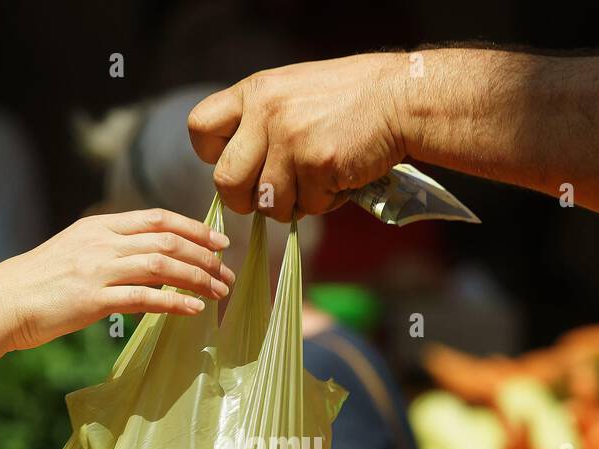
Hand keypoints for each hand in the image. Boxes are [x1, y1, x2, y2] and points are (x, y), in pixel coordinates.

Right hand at [0, 209, 234, 351]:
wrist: (2, 303)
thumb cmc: (37, 284)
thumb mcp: (74, 253)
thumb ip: (108, 251)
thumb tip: (145, 260)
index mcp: (98, 227)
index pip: (157, 218)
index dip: (193, 227)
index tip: (218, 241)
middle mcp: (102, 242)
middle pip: (167, 240)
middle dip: (204, 255)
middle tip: (227, 272)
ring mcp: (99, 270)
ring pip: (163, 265)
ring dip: (198, 278)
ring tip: (220, 291)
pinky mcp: (94, 299)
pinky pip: (146, 297)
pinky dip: (175, 302)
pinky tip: (194, 310)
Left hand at [187, 53, 409, 221]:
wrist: (399, 97)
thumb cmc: (347, 99)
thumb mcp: (291, 93)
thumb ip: (260, 122)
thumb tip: (238, 171)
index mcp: (255, 91)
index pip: (200, 127)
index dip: (213, 155)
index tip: (238, 162)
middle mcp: (266, 113)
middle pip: (225, 180)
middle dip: (243, 200)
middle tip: (265, 199)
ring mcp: (291, 140)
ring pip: (268, 202)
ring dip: (291, 205)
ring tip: (314, 183)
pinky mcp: (318, 164)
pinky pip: (307, 206)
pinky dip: (324, 202)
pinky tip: (338, 179)